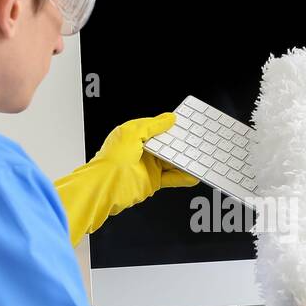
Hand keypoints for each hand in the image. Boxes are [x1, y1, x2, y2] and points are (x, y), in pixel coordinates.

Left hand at [53, 113, 198, 245]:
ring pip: (171, 162)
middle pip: (167, 146)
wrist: (106, 187)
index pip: (157, 129)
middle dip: (181, 144)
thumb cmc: (112, 159)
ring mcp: (147, 167)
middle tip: (196, 141)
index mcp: (134, 136)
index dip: (171, 127)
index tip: (185, 125)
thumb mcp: (133, 132)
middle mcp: (141, 151)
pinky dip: (183, 177)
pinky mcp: (152, 182)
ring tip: (199, 158)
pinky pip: (171, 178)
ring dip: (185, 161)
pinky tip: (193, 174)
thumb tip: (168, 118)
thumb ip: (152, 125)